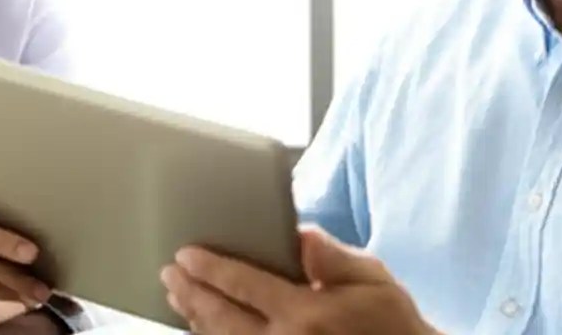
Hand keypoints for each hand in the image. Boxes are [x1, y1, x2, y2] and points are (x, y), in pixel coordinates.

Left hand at [161, 227, 436, 334]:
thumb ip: (334, 257)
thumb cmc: (391, 322)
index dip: (210, 269)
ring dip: (195, 317)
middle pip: (221, 317)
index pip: (244, 286)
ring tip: (178, 295)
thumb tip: (301, 236)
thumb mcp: (373, 279)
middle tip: (170, 272)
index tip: (186, 254)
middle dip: (190, 292)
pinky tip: (204, 326)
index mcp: (307, 312)